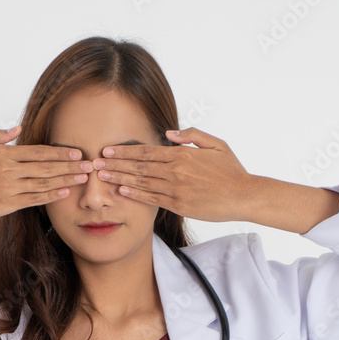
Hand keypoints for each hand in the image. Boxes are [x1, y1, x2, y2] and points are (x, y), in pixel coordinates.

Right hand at [0, 125, 92, 222]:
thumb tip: (19, 129)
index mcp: (3, 154)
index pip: (38, 152)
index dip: (60, 153)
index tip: (77, 152)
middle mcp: (7, 171)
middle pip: (45, 167)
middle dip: (70, 166)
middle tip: (90, 164)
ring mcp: (7, 189)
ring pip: (43, 184)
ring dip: (65, 180)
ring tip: (83, 178)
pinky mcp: (5, 205)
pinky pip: (33, 200)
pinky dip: (50, 196)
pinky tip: (64, 193)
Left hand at [92, 127, 253, 222]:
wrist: (244, 195)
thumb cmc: (231, 170)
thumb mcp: (216, 144)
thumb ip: (192, 135)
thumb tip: (169, 134)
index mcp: (182, 154)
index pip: (146, 151)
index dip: (124, 151)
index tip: (107, 150)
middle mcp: (176, 171)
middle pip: (138, 166)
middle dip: (115, 164)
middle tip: (94, 163)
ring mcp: (176, 189)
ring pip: (141, 182)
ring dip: (119, 179)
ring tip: (101, 176)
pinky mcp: (178, 205)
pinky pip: (152, 199)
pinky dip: (135, 195)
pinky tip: (121, 192)